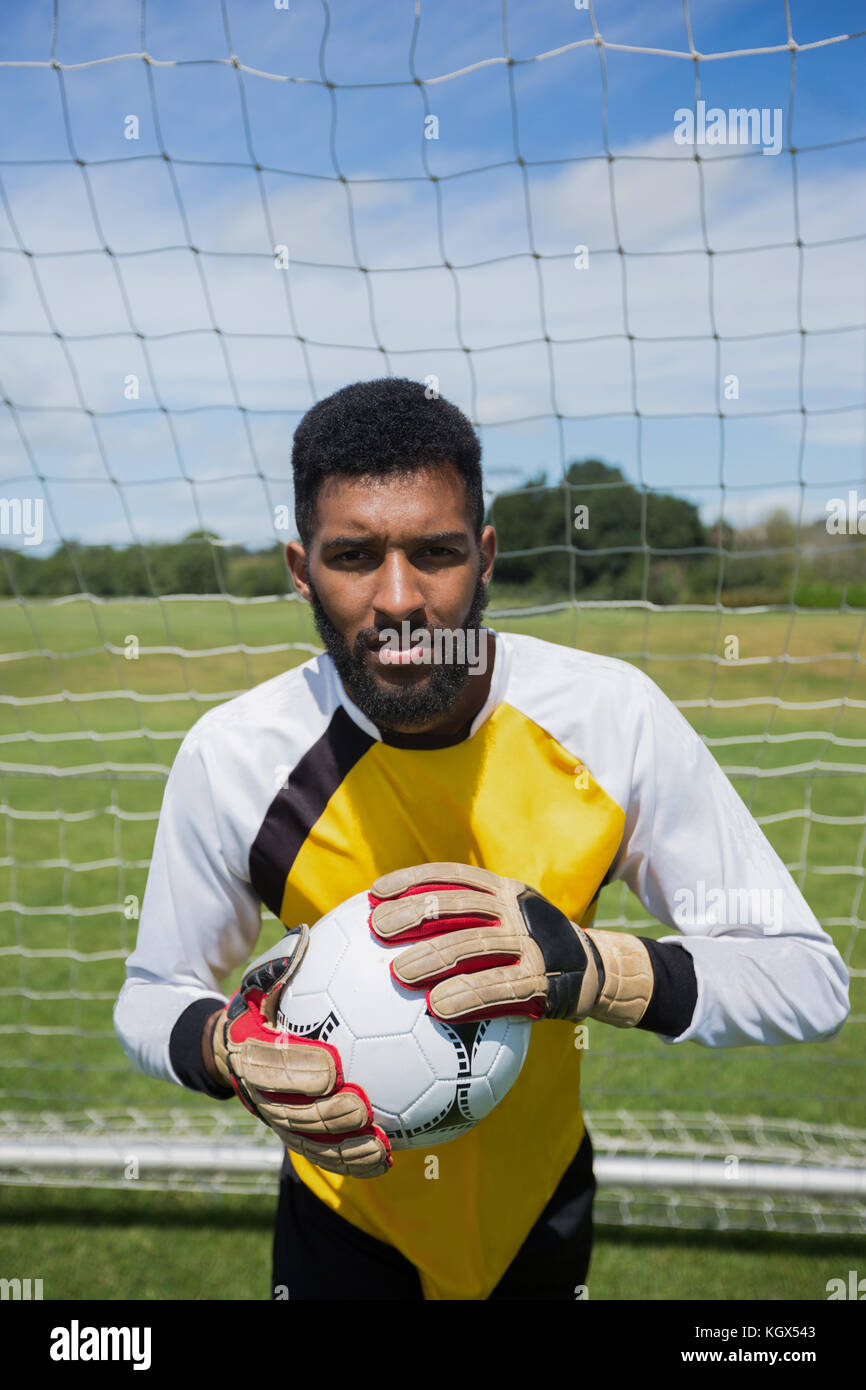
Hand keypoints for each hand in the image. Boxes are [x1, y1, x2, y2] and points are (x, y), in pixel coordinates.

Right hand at [211, 927, 391, 1177]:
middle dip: (324, 1115)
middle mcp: (257, 1092)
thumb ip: (282, 964)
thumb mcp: (264, 976)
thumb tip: (304, 939)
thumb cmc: (265, 1000)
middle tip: (361, 1107)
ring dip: (341, 1148)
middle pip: (288, 1113)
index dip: (296, 1070)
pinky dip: (351, 1161)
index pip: (268, 1066)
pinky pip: (322, 1155)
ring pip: (305, 1142)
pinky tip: (387, 1158)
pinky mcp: (295, 1136)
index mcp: (247, 1052)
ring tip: (379, 1145)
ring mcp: (275, 1119)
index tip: (332, 1066)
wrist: (238, 1043)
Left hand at [368, 863, 652, 1028]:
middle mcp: (515, 910)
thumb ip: (465, 926)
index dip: (413, 879)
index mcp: (503, 890)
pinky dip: (468, 996)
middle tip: (377, 929)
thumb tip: (397, 942)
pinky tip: (438, 1007)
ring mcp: (531, 942)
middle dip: (414, 913)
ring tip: (398, 974)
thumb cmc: (530, 953)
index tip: (374, 893)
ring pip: (475, 944)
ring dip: (434, 957)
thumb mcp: (504, 926)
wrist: (596, 972)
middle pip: (457, 905)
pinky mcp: (543, 978)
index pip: (452, 875)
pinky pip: (500, 986)